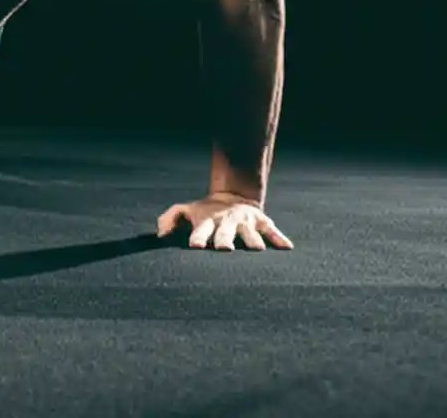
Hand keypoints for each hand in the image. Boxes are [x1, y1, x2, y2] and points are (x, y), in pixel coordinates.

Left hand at [156, 192, 293, 250]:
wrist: (232, 196)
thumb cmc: (205, 212)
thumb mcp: (186, 211)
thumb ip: (169, 219)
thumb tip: (159, 234)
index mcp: (208, 220)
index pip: (201, 230)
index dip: (198, 237)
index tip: (195, 246)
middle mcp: (227, 221)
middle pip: (225, 232)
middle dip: (224, 239)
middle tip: (224, 249)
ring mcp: (246, 221)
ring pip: (250, 232)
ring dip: (252, 240)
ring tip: (257, 250)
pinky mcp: (262, 222)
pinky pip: (273, 230)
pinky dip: (279, 238)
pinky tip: (287, 247)